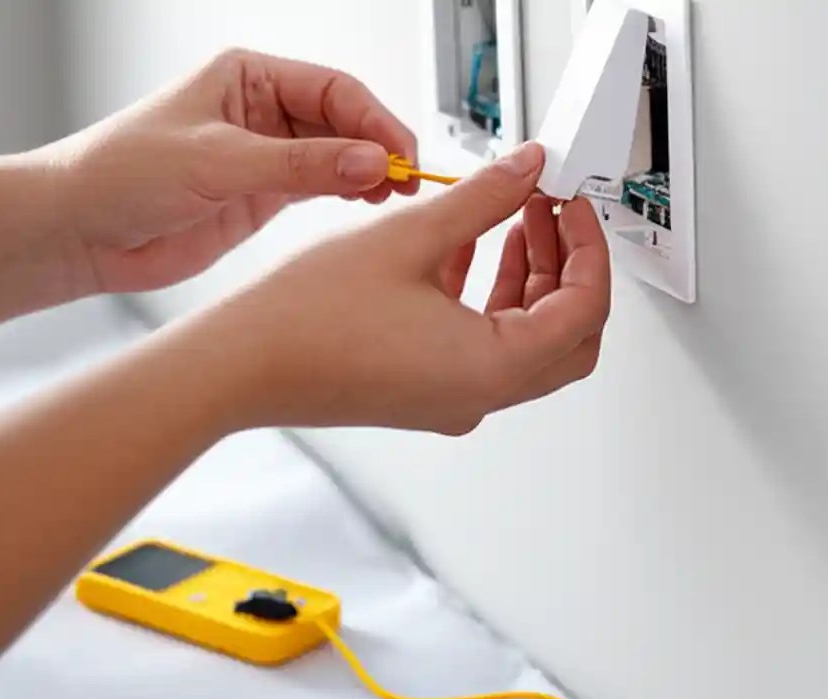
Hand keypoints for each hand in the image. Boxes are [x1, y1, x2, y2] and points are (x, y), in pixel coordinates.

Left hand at [49, 48, 416, 294]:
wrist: (78, 232)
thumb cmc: (120, 173)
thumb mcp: (217, 161)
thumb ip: (300, 164)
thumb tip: (371, 161)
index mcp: (248, 78)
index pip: (333, 90)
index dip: (374, 120)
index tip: (399, 155)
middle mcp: (261, 112)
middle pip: (345, 121)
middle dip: (378, 147)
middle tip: (406, 180)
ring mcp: (266, 156)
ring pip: (340, 156)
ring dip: (369, 174)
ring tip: (394, 196)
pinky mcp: (264, 197)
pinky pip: (323, 187)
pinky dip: (351, 195)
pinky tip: (368, 205)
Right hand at [194, 142, 610, 434]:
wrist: (238, 367)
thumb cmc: (306, 321)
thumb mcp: (410, 237)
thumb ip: (484, 199)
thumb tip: (527, 171)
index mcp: (493, 367)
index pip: (584, 308)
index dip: (589, 247)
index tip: (571, 203)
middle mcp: (482, 394)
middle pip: (568, 333)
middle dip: (569, 265)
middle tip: (552, 211)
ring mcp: (456, 398)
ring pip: (530, 339)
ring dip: (531, 277)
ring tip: (513, 217)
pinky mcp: (429, 390)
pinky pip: (485, 344)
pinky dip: (490, 296)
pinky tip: (466, 245)